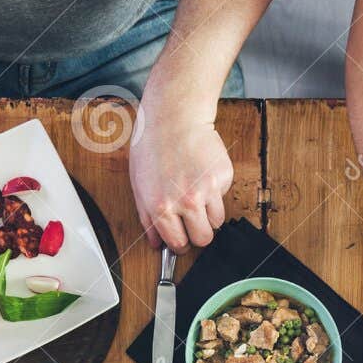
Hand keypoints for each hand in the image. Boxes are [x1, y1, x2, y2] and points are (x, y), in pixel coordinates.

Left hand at [129, 106, 231, 251]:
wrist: (174, 117)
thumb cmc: (152, 147)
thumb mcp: (139, 186)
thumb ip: (148, 219)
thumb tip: (157, 244)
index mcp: (162, 208)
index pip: (179, 244)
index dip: (181, 244)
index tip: (183, 239)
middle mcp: (186, 201)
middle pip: (204, 239)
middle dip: (198, 234)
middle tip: (193, 222)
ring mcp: (207, 189)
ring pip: (217, 221)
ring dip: (209, 213)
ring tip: (197, 194)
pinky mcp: (223, 176)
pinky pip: (223, 196)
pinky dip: (216, 190)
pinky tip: (202, 173)